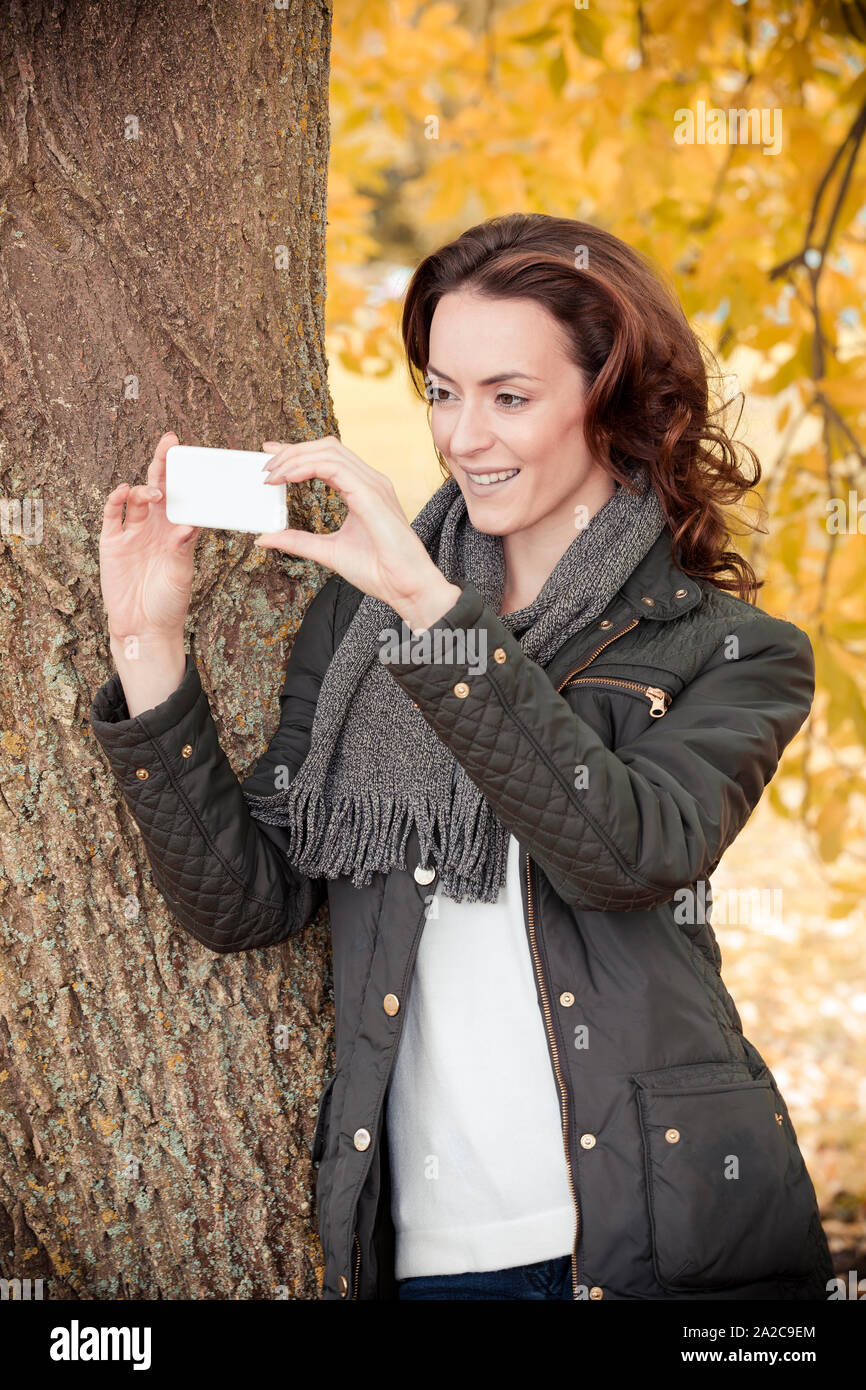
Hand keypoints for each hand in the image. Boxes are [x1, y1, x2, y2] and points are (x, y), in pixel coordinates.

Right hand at [99, 431, 199, 645]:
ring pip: (137, 499)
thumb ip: (182, 550)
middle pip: (159, 488)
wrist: (143, 627)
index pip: (182, 497)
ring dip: (146, 489)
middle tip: (169, 442)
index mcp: (177, 532)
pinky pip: (113, 516)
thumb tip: (188, 527)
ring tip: (156, 491)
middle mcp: (155, 528)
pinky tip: (124, 491)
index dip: (185, 477)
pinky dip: (117, 501)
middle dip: (163, 465)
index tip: (192, 455)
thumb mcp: (181, 575)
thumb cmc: (169, 602)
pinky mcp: (112, 543)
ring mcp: (132, 533)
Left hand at [255, 436, 459, 625]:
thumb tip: (265, 538)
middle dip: (293, 451)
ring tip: (273, 474)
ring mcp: (373, 485)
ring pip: (329, 452)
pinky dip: (307, 467)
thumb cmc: (379, 570)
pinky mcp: (371, 494)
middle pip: (327, 447)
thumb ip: (297, 541)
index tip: (271, 457)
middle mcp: (370, 482)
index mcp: (364, 490)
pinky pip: (334, 467)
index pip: (328, 458)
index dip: (298, 452)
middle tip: (266, 467)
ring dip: (296, 458)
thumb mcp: (327, 552)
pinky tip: (288, 478)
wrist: (404, 587)